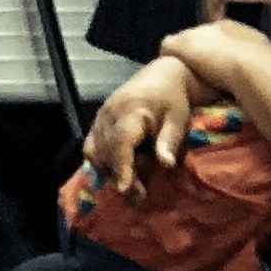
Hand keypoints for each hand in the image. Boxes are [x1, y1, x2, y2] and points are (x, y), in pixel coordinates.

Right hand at [85, 53, 199, 198]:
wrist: (162, 74)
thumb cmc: (173, 98)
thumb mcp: (178, 120)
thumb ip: (169, 141)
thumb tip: (167, 164)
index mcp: (130, 110)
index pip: (120, 143)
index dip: (121, 167)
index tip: (126, 190)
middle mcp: (109, 112)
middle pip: (105, 151)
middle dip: (118, 176)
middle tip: (139, 196)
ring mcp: (101, 115)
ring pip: (94, 150)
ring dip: (108, 171)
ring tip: (129, 184)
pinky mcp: (99, 119)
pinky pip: (92, 144)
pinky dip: (102, 161)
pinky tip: (118, 171)